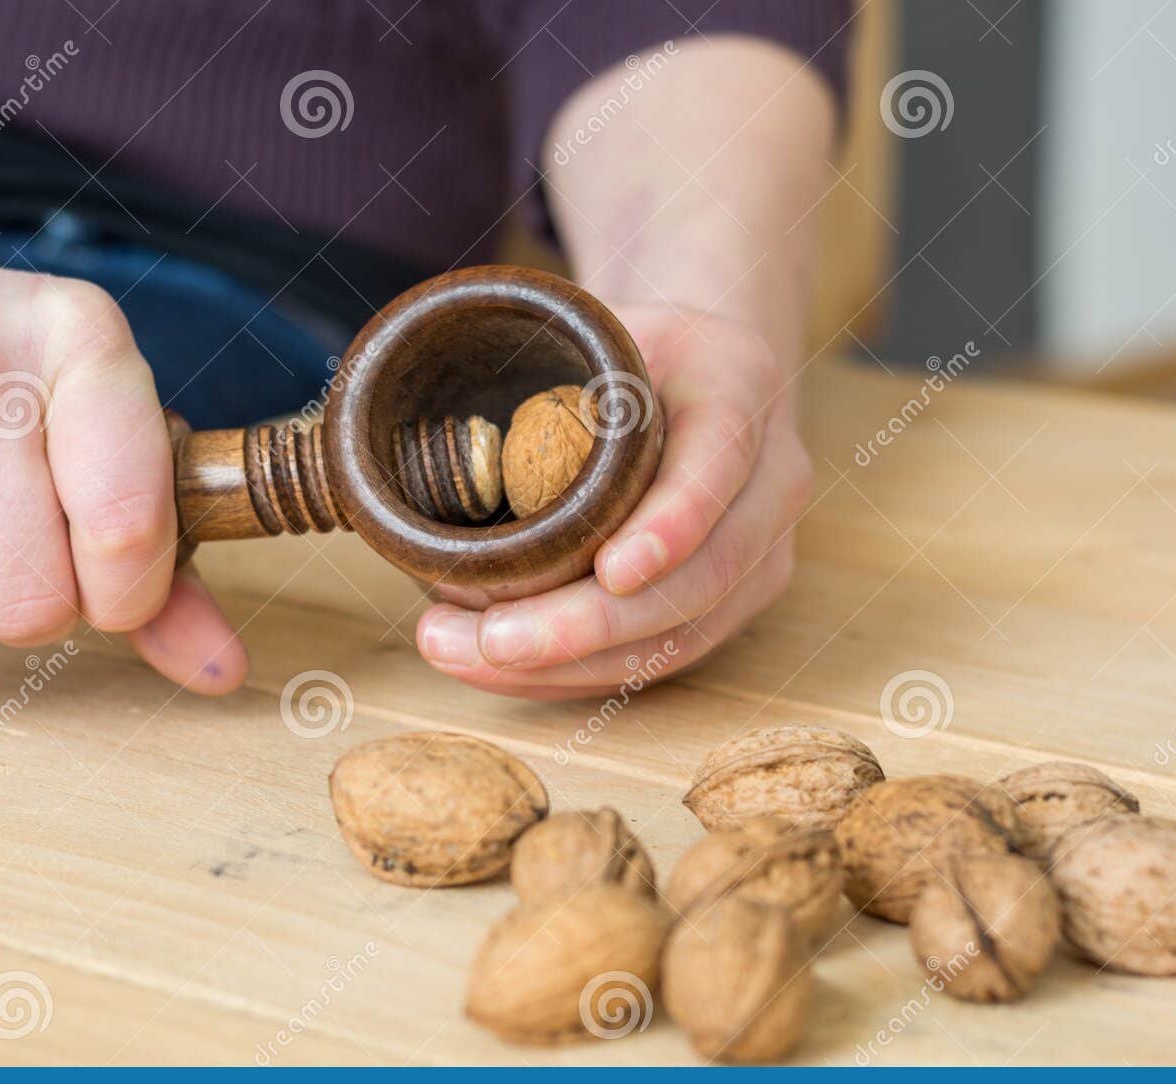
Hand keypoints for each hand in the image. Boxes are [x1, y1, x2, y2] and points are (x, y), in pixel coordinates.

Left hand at [414, 302, 811, 697]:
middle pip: (702, 579)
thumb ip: (545, 355)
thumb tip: (404, 405)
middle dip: (591, 624)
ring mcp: (760, 553)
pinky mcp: (728, 606)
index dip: (672, 525)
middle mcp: (771, 482)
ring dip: (570, 664)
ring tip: (462, 654)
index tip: (612, 569)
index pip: (719, 465)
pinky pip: (658, 659)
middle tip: (491, 639)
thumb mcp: (598, 317)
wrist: (702, 369)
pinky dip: (573, 674)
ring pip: (680, 636)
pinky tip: (496, 669)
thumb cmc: (631, 345)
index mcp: (741, 388)